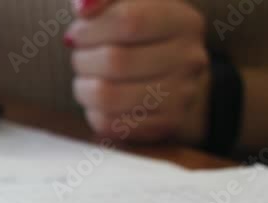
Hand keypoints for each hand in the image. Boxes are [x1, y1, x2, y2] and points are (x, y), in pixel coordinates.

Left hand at [64, 0, 210, 142]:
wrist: (171, 76)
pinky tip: (99, 100)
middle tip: (80, 56)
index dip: (91, 28)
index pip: (129, 21)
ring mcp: (180, 96)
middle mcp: (189, 59)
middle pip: (115, 61)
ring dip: (83, 87)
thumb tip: (83, 7)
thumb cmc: (140, 35)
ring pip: (107, 96)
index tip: (77, 32)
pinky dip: (92, 110)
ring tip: (86, 78)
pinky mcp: (163, 126)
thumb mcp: (129, 6)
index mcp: (183, 21)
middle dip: (83, 58)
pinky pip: (108, 123)